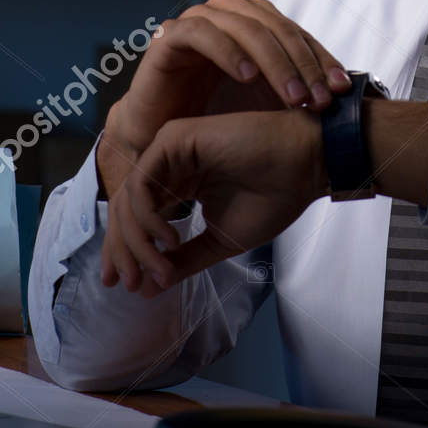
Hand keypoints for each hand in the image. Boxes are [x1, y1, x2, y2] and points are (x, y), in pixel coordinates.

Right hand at [97, 0, 351, 203]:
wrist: (159, 140)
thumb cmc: (214, 119)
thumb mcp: (264, 103)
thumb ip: (297, 88)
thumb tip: (347, 90)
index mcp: (252, 25)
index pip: (295, 32)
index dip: (321, 57)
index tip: (343, 89)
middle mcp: (226, 16)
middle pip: (274, 25)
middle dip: (302, 62)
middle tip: (320, 98)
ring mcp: (197, 23)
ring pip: (243, 25)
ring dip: (273, 59)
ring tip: (293, 94)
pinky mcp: (168, 38)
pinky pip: (200, 33)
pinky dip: (227, 51)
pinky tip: (247, 76)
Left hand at [100, 109, 327, 293]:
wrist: (304, 167)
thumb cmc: (272, 198)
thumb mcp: (219, 240)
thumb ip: (183, 260)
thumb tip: (147, 289)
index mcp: (178, 184)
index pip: (137, 218)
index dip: (125, 253)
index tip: (125, 287)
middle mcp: (168, 165)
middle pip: (124, 210)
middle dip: (124, 251)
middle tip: (131, 283)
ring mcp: (169, 149)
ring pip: (128, 199)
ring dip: (138, 240)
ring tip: (161, 266)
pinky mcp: (174, 139)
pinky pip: (142, 183)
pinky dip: (148, 216)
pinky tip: (169, 237)